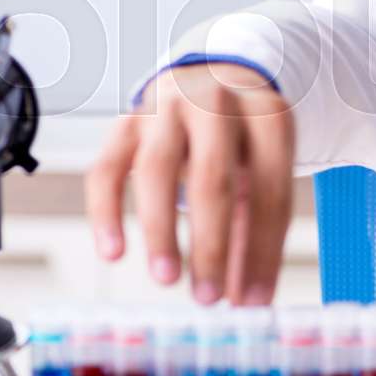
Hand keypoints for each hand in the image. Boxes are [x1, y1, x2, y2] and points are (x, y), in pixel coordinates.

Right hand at [84, 62, 294, 304]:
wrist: (213, 75)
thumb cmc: (244, 137)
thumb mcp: (265, 170)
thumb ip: (256, 231)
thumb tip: (249, 301)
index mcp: (267, 115)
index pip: (268, 189)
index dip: (262, 250)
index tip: (254, 300)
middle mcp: (216, 103)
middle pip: (212, 177)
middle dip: (211, 244)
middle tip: (209, 297)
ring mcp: (166, 108)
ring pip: (156, 170)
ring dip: (161, 230)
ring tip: (166, 278)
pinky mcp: (126, 121)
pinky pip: (107, 168)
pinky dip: (107, 212)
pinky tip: (113, 252)